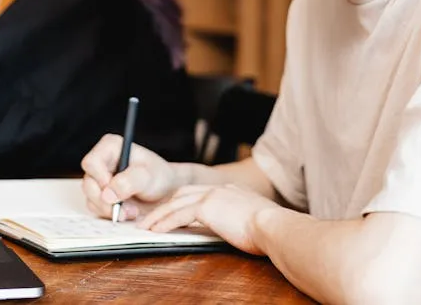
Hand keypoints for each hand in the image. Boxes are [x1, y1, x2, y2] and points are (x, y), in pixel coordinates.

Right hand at [80, 133, 184, 220]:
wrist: (166, 191)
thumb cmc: (158, 176)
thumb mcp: (147, 176)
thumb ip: (128, 182)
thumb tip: (107, 194)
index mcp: (110, 147)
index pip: (91, 162)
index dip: (100, 179)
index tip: (114, 191)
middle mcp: (101, 162)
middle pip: (88, 183)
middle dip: (106, 201)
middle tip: (123, 209)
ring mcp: (99, 179)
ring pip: (91, 198)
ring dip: (110, 209)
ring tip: (132, 211)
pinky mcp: (101, 195)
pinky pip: (96, 208)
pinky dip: (111, 214)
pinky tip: (127, 212)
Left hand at [139, 184, 280, 255]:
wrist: (274, 225)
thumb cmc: (270, 228)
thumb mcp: (254, 219)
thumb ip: (241, 218)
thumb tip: (238, 227)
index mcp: (229, 190)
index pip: (198, 192)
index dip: (182, 201)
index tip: (171, 209)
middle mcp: (218, 188)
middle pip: (182, 194)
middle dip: (165, 205)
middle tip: (152, 217)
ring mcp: (211, 195)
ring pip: (175, 204)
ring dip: (159, 215)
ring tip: (147, 226)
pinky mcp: (205, 207)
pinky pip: (178, 216)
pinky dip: (164, 223)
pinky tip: (156, 231)